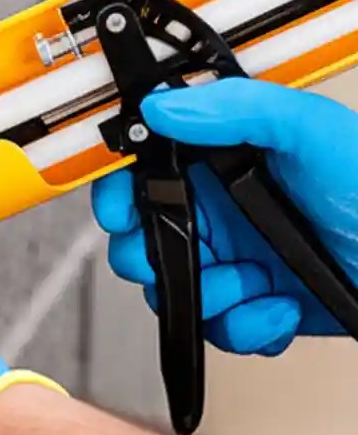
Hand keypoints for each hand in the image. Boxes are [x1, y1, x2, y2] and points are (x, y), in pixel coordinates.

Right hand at [92, 78, 357, 355]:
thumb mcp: (314, 131)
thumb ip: (238, 108)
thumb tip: (166, 105)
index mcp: (226, 160)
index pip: (147, 171)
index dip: (121, 192)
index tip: (121, 210)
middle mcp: (226, 211)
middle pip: (146, 239)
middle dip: (153, 256)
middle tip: (182, 256)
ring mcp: (239, 260)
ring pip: (177, 291)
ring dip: (208, 297)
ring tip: (250, 284)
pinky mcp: (257, 305)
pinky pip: (218, 328)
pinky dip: (244, 327)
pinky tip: (277, 309)